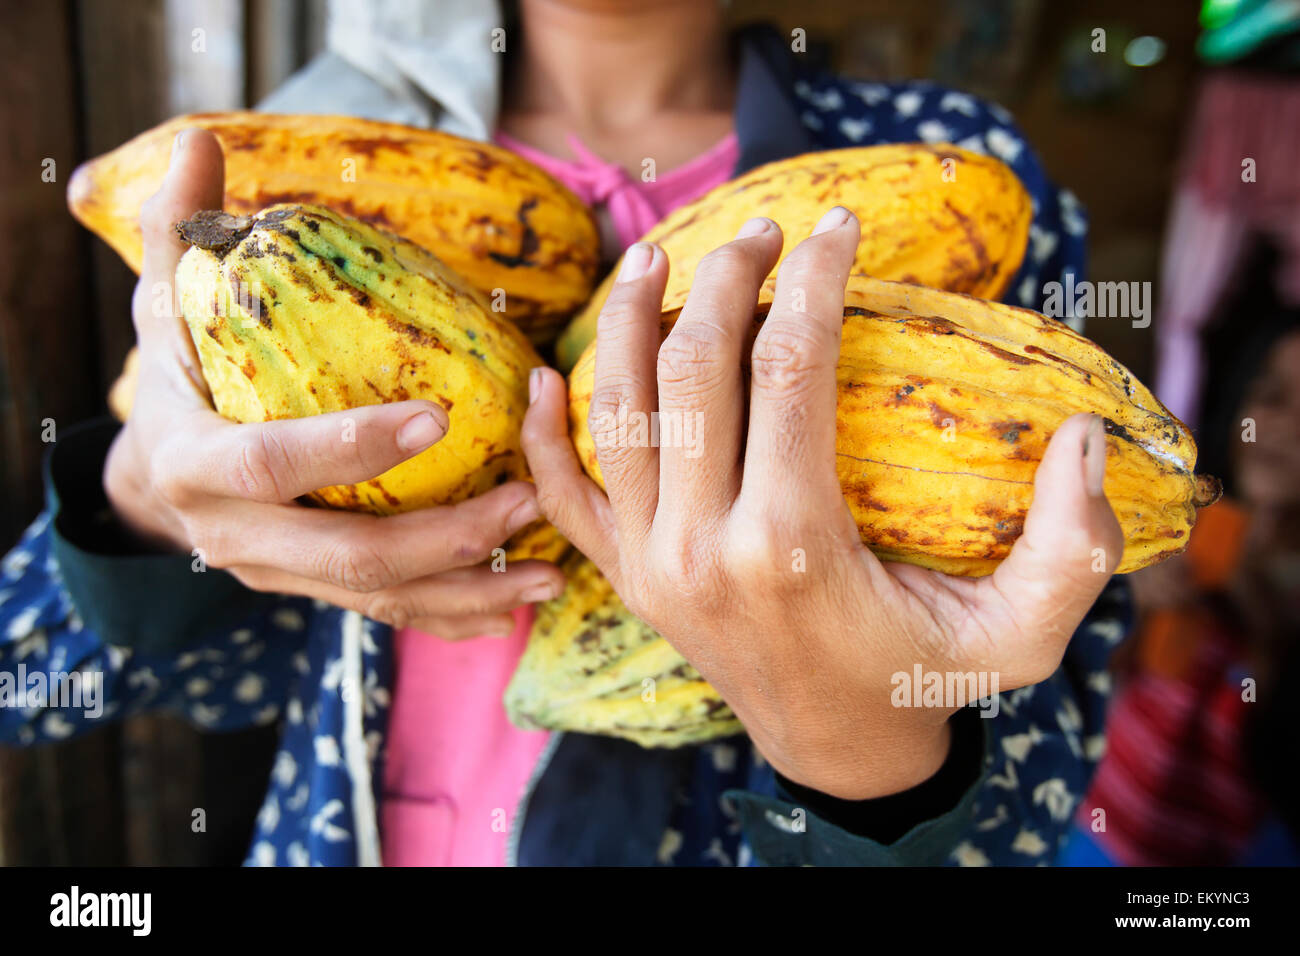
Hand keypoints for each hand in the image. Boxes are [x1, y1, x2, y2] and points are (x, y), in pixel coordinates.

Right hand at [103, 129, 563, 638]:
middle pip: (345, 555)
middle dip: (441, 538)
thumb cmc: (176, 372)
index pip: (272, 464)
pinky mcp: (313, 590)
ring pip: (378, 597)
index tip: (435, 420)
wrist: (152, 473)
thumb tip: (200, 141)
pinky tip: (513, 607)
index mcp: (195, 463)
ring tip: (546, 571)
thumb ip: (179, 228)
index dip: (348, 448)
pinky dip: (451, 615)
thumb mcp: (163, 300)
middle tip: (525, 504)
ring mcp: (278, 573)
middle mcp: (234, 535)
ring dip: (467, 589)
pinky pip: (386, 613)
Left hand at [523, 209, 1122, 798]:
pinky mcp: (627, 579)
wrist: (837, 755)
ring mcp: (650, 563)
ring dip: (629, 322)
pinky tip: (546, 376)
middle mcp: (702, 545)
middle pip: (693, 368)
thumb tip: (1082, 436)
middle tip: (762, 231)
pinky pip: (566, 499)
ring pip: (618, 413)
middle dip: (726, 279)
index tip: (838, 226)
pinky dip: (545, 435)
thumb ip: (1073, 548)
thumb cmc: (925, 680)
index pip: (790, 367)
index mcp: (791, 544)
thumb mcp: (1022, 636)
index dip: (815, 278)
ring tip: (655, 255)